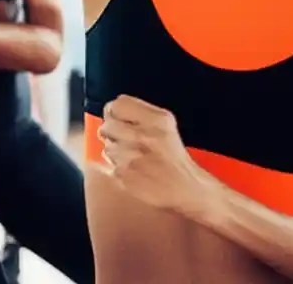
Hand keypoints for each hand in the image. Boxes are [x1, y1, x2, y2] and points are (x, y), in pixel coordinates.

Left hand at [99, 95, 212, 216]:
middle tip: (124, 139)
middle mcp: (143, 136)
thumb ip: (140, 111)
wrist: (184, 187)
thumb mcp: (166, 123)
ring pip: (107, 147)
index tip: (119, 119)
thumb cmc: (172, 154)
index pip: (117, 104)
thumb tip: (111, 109)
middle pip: (107, 125)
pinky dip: (117, 167)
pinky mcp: (125, 175)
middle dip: (112, 132)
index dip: (114, 112)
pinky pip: (109, 165)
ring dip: (115, 151)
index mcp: (156, 120)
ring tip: (132, 156)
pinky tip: (132, 169)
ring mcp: (132, 157)